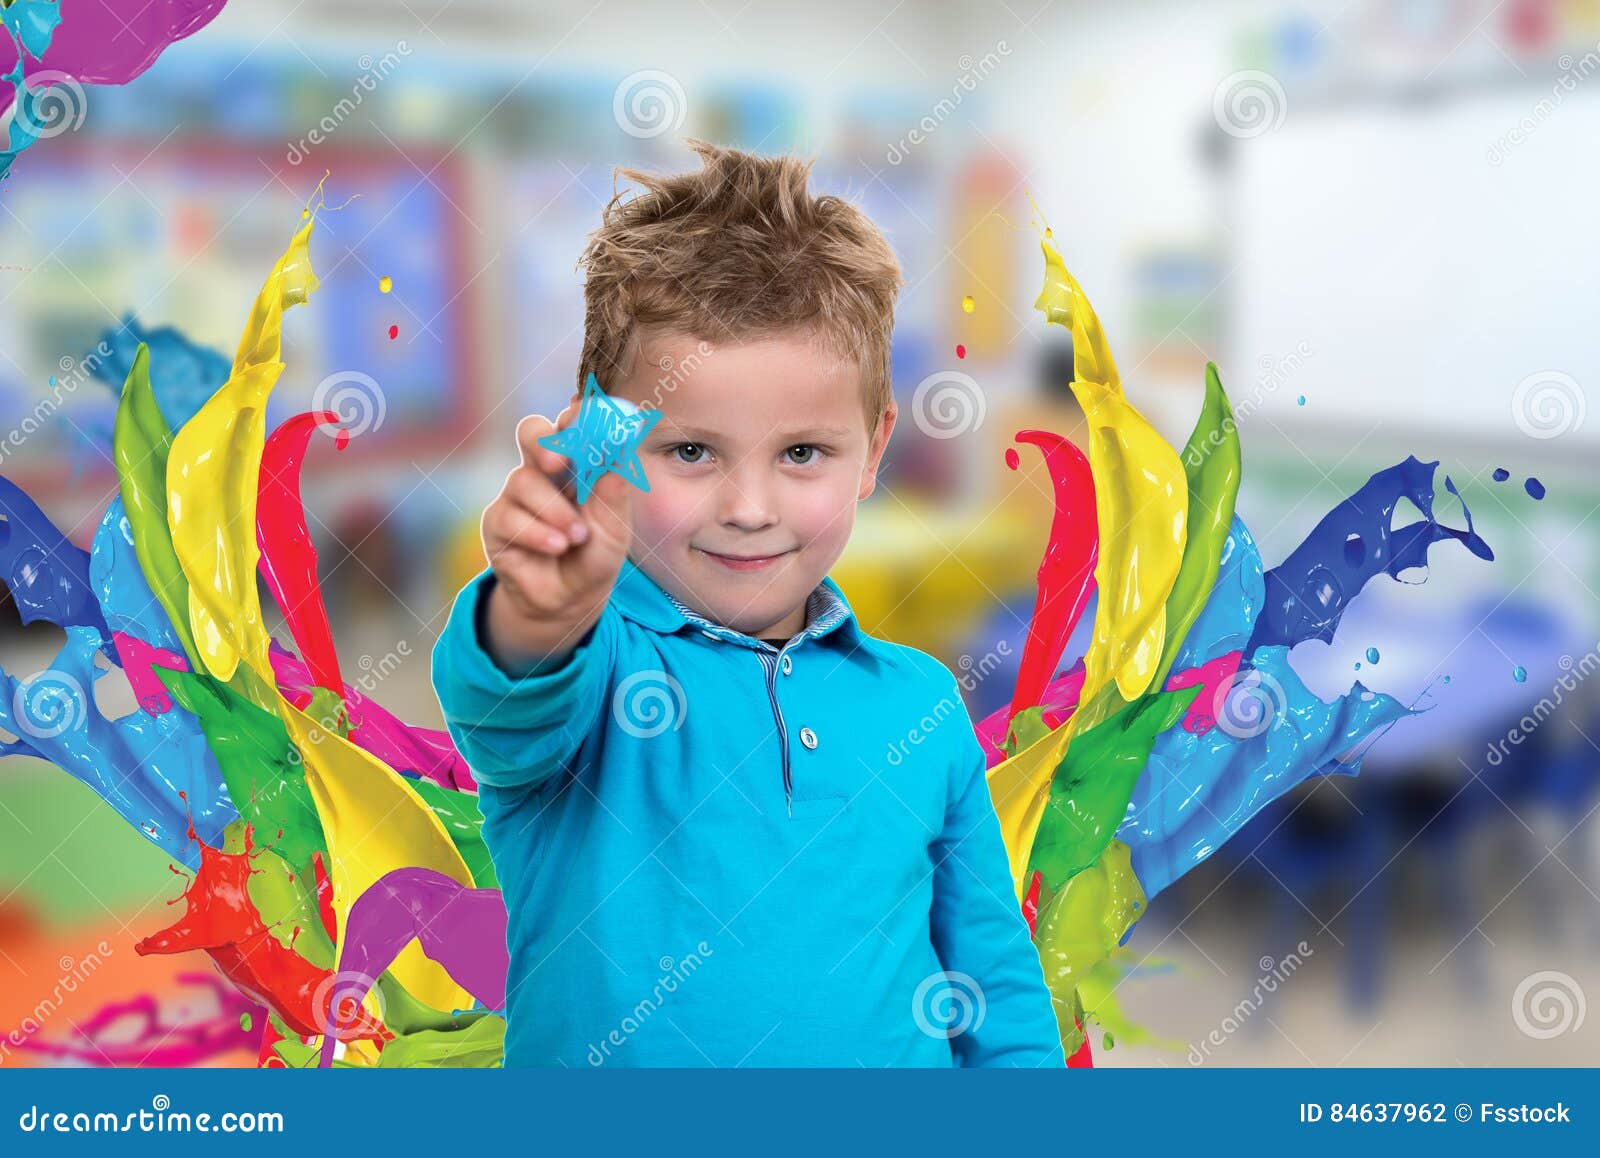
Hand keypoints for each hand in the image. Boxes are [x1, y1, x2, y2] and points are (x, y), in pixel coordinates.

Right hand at [480, 398, 633, 667]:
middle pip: (531, 432)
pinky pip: (510, 516)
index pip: (571, 426)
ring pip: (523, 480)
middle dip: (543, 441)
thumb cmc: (594, 556)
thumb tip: (617, 458)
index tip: (589, 419)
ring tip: (576, 537)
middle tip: (558, 462)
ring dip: (554, 510)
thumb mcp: (615, 529)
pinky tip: (556, 547)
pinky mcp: (497, 522)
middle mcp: (544, 472)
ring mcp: (517, 495)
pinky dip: (538, 533)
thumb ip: (614, 494)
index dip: (577, 416)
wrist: (569, 600)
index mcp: (576, 464)